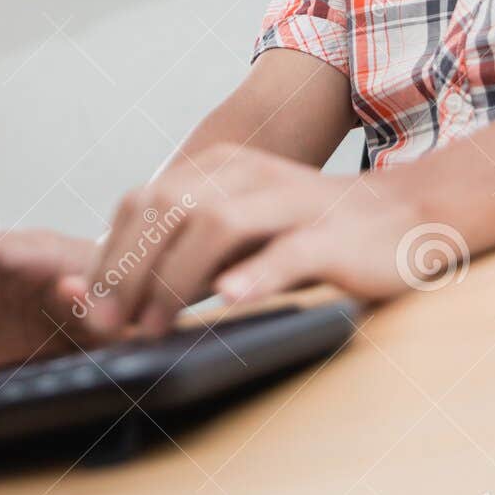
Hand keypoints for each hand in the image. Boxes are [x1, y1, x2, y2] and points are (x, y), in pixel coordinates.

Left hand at [80, 142, 448, 336]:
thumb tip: (103, 298)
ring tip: (157, 325)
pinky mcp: (332, 235)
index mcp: (221, 166)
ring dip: (177, 278)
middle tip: (110, 327)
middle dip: (130, 271)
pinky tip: (229, 299)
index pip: (143, 200)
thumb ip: (180, 260)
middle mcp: (250, 174)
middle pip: (168, 208)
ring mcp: (292, 201)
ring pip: (218, 224)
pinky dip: (255, 275)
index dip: (108, 255)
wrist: (406, 216)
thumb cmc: (310, 235)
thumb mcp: (239, 240)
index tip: (88, 308)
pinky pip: (288, 251)